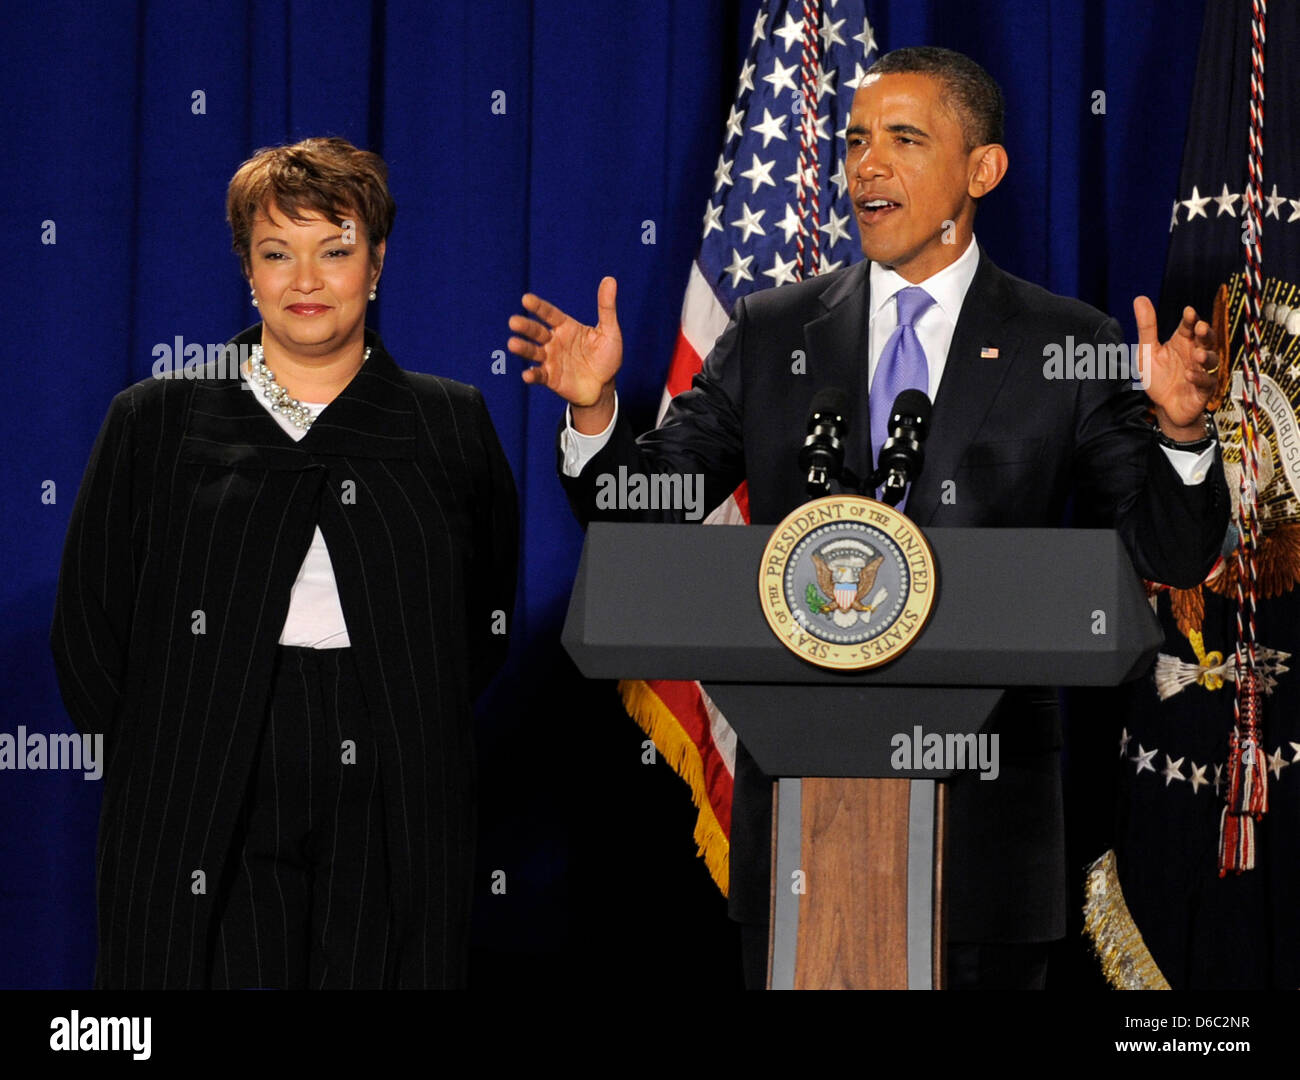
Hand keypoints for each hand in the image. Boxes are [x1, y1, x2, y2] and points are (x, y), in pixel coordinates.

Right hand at [508, 277, 622, 421]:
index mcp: (566, 327)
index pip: (549, 313)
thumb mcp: (609, 331)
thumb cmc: (606, 357)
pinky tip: (527, 375)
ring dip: (523, 348)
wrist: (604, 386)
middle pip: (536, 331)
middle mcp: (554, 341)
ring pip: (533, 352)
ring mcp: (551, 359)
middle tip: (513, 322)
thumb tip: (610, 280)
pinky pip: (539, 375)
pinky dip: (532, 375)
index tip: (526, 299)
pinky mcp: (550, 378)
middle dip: (525, 327)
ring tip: (512, 344)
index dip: (538, 306)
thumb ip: (606, 307)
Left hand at [1133, 296, 1218, 437]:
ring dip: (1206, 356)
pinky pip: (1207, 382)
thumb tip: (1140, 298)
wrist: (1163, 407)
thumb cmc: (1158, 377)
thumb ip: (1147, 327)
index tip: (1189, 312)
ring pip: (1212, 360)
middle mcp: (1195, 353)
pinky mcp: (1204, 389)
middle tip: (1201, 328)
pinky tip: (1190, 375)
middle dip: (1206, 333)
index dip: (1190, 319)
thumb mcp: (1147, 351)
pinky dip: (1200, 378)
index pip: (1189, 326)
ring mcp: (1202, 371)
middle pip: (1206, 340)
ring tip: (1198, 355)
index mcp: (1182, 342)